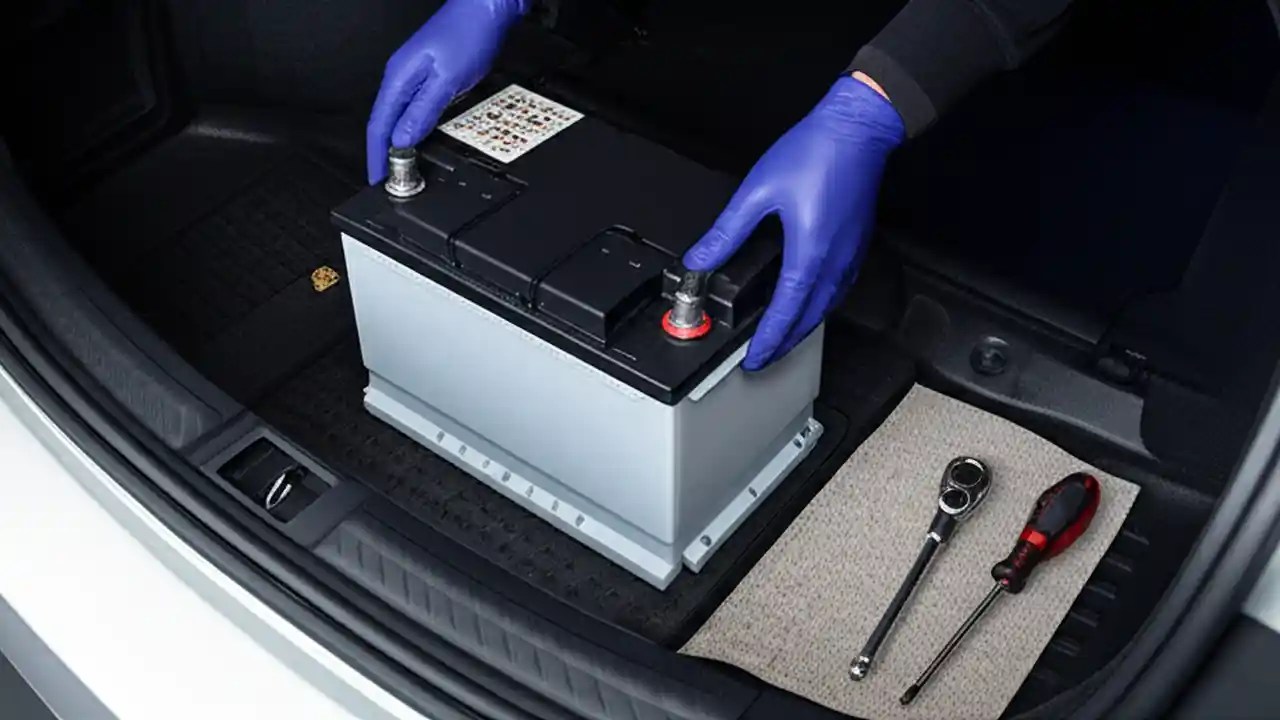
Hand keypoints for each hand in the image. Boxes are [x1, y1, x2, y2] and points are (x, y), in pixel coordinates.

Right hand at [366, 0, 528, 183]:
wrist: (486, 7)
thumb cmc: (469, 34)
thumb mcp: (448, 80)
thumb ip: (423, 111)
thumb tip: (402, 139)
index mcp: (398, 77)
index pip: (378, 126)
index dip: (376, 156)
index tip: (377, 179)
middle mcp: (400, 75)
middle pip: (384, 123)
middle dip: (384, 154)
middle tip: (391, 179)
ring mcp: (413, 74)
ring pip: (398, 116)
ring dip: (398, 142)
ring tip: (402, 166)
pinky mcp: (428, 74)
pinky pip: (412, 107)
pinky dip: (412, 127)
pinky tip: (417, 138)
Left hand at [682, 75, 904, 370]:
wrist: (858, 128)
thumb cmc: (816, 152)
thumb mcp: (757, 191)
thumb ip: (726, 231)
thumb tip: (700, 259)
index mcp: (809, 252)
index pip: (785, 313)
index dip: (767, 340)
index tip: (753, 359)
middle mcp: (834, 261)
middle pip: (809, 319)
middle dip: (784, 343)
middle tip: (763, 358)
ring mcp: (851, 254)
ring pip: (827, 307)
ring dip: (803, 327)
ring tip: (783, 338)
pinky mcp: (858, 245)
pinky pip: (839, 290)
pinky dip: (821, 306)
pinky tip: (811, 303)